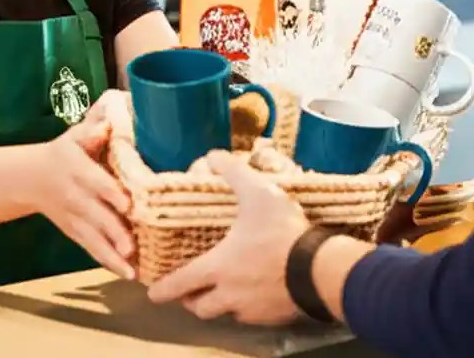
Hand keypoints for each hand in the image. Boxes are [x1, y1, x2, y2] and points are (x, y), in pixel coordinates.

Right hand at [31, 105, 135, 279]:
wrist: (30, 178)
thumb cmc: (63, 154)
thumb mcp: (73, 137)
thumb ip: (91, 130)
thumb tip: (107, 123)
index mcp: (78, 171)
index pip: (97, 183)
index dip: (112, 194)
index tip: (128, 205)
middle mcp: (76, 197)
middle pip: (97, 217)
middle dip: (114, 233)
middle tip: (131, 248)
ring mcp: (74, 218)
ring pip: (93, 239)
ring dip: (112, 256)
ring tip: (131, 272)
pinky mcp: (74, 232)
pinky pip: (90, 248)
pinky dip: (107, 262)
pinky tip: (124, 274)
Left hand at [147, 150, 310, 325]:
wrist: (320, 270)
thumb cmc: (281, 233)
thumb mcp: (257, 193)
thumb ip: (233, 172)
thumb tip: (212, 156)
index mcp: (217, 268)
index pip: (179, 284)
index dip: (163, 289)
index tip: (153, 293)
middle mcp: (229, 294)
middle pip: (200, 307)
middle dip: (192, 301)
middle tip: (192, 292)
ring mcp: (252, 310)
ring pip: (226, 313)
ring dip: (221, 305)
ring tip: (225, 292)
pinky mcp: (274, 317)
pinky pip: (254, 316)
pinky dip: (249, 308)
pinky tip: (257, 293)